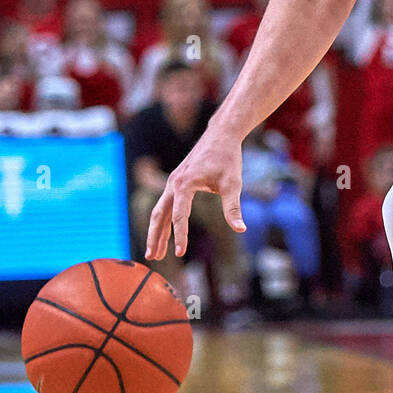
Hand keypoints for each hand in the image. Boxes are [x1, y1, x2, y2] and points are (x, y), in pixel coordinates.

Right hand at [145, 127, 245, 258]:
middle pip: (160, 214)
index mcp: (185, 184)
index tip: (180, 253)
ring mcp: (173, 182)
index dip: (180, 236)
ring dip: (157, 231)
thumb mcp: (233, 184)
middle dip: (155, 237)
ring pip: (160, 210)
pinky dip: (164, 220)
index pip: (179, 215)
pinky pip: (166, 204)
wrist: (221, 135)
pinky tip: (165, 232)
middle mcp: (174, 183)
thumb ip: (233, 208)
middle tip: (152, 257)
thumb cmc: (228, 158)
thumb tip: (240, 229)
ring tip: (154, 252)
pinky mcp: (177, 181)